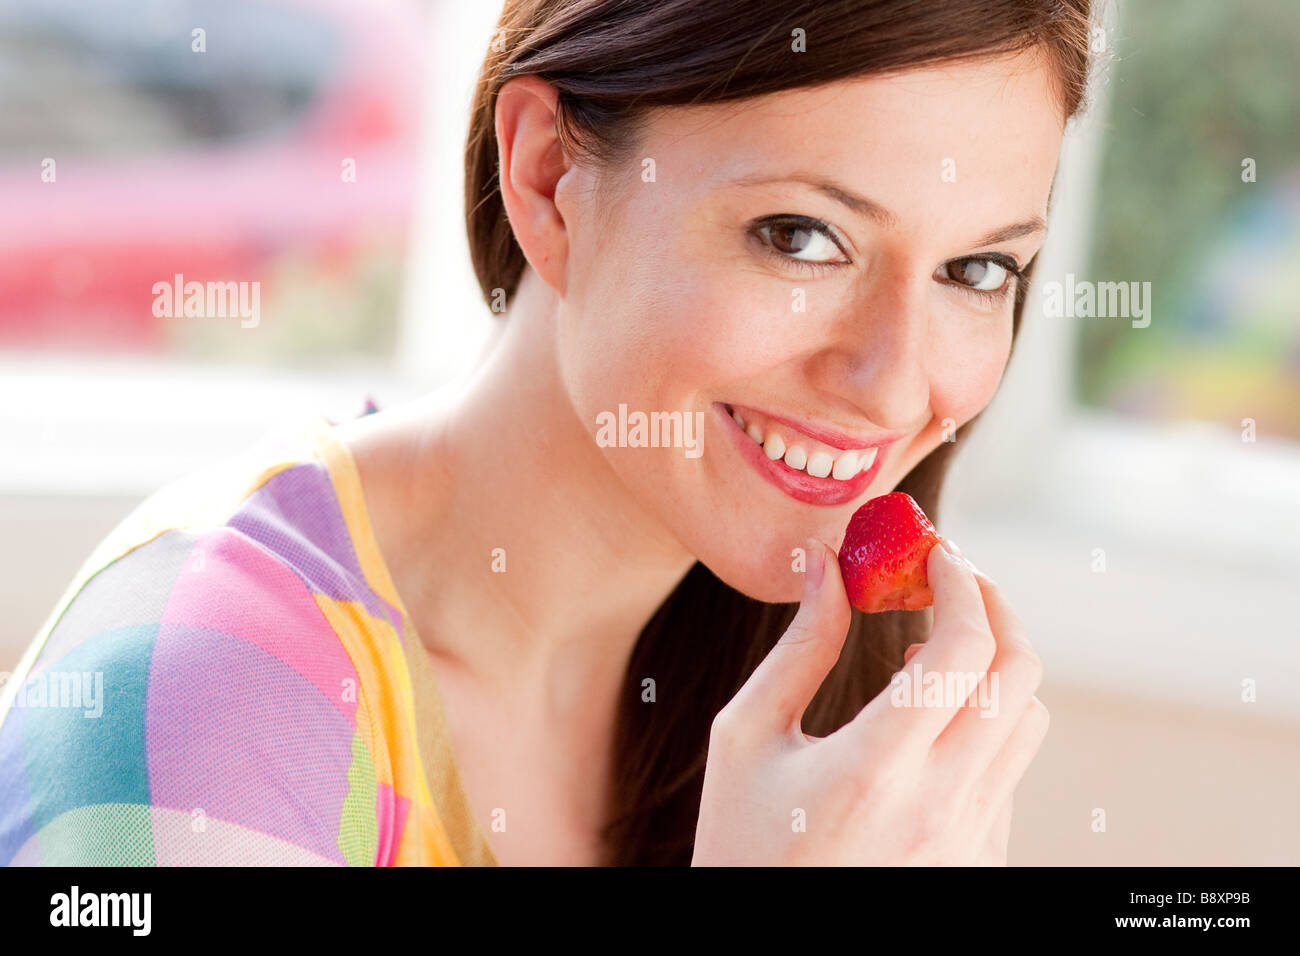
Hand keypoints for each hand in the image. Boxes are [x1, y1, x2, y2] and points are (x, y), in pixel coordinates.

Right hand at [691, 537, 1047, 864]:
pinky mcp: (977, 860)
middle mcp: (938, 805)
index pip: (963, 650)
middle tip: (953, 580)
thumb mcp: (746, 736)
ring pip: (1028, 722)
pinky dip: (986, 722)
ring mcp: (967, 840)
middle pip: (1019, 677)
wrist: (763, 943)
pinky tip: (931, 721)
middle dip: (994, 608)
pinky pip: (1010, 771)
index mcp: (874, 767)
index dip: (960, 585)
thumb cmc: (740, 840)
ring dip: (994, 665)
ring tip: (930, 652)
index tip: (935, 554)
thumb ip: (798, 647)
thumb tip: (826, 564)